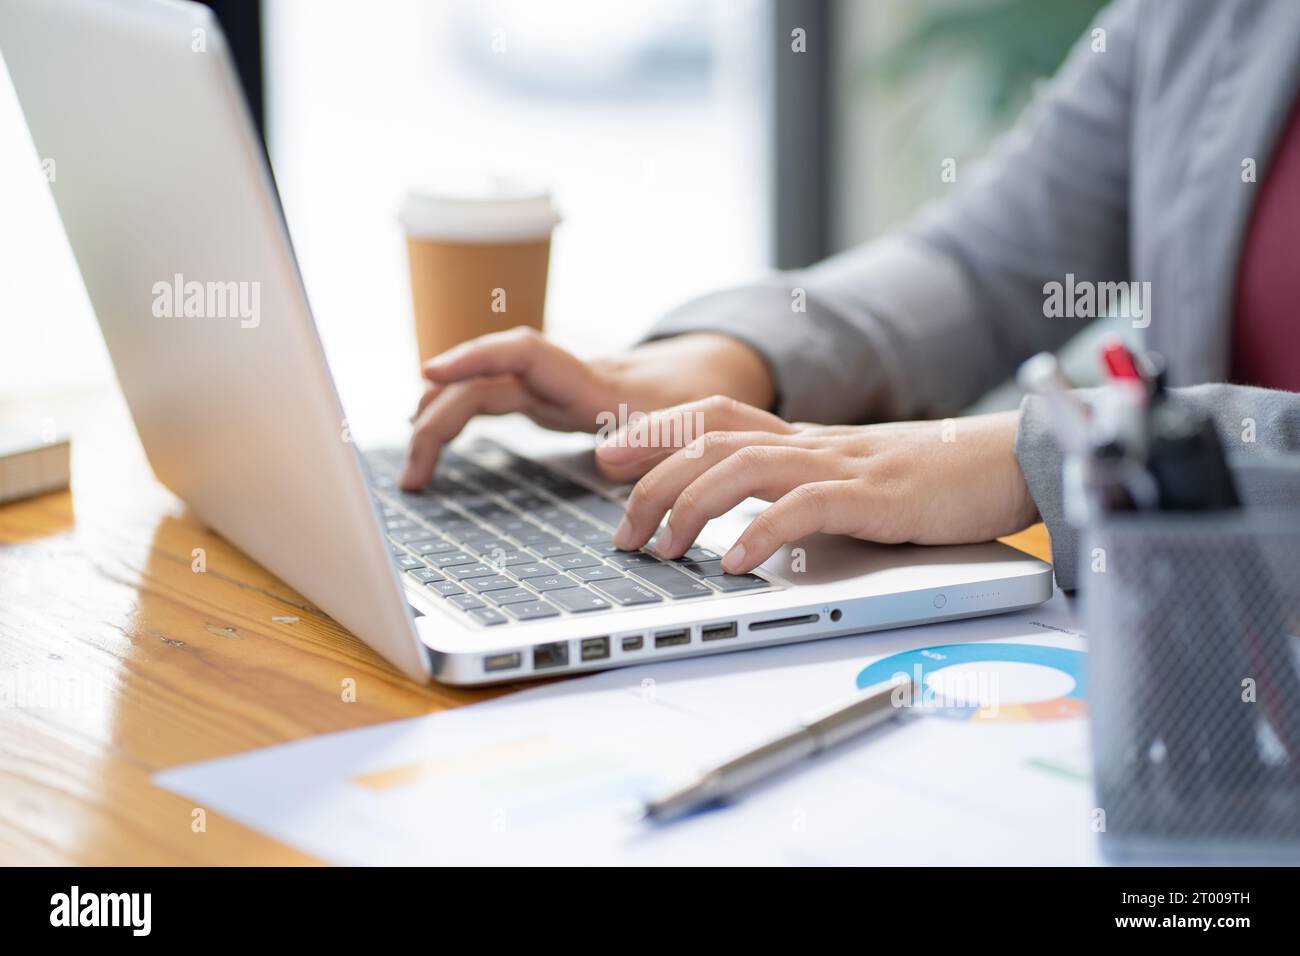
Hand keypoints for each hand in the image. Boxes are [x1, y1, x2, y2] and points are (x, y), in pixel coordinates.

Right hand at [400, 328, 773, 489]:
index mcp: (588, 381)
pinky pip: (487, 400)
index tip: (428, 373)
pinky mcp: (544, 400)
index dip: (475, 357)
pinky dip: (456, 419)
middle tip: (414, 479)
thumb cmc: (694, 402)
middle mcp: (558, 377)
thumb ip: (660, 438)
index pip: (522, 353)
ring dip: (437, 419)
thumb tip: (612, 457)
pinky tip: (433, 443)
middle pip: (482, 381)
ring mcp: (547, 387)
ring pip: (476, 389)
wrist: (702, 376)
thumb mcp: (690, 426)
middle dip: (437, 419)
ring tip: (414, 469)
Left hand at [596, 398, 1038, 573]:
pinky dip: (762, 533)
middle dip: (651, 481)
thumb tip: (756, 524)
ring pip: (742, 466)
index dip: (656, 432)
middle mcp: (814, 442)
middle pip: (709, 441)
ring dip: (689, 507)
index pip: (714, 417)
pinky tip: (736, 563)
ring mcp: (842, 463)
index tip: (609, 456)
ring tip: (663, 548)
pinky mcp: (874, 495)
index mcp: (807, 439)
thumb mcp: (856, 479)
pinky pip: (804, 506)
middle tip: (621, 529)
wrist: (1013, 460)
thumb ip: (808, 490)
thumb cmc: (936, 479)